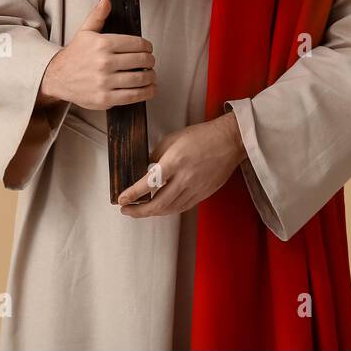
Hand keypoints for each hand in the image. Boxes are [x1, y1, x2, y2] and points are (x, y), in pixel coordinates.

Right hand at [38, 0, 155, 110]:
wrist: (58, 78)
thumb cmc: (74, 55)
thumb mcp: (84, 32)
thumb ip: (98, 15)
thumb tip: (106, 0)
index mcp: (103, 44)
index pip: (137, 44)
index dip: (147, 47)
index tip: (148, 49)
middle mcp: (105, 63)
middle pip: (141, 61)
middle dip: (150, 61)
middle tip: (150, 62)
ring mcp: (105, 82)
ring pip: (140, 78)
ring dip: (151, 76)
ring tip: (150, 75)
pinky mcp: (105, 98)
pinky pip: (133, 96)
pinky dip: (146, 92)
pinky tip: (149, 88)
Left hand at [117, 111, 246, 217]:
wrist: (229, 141)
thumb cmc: (201, 136)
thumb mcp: (172, 139)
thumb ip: (156, 156)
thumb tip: (145, 170)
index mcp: (175, 162)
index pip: (149, 183)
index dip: (133, 194)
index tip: (121, 199)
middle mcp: (185, 178)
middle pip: (158, 204)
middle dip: (138, 211)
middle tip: (126, 210)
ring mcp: (195, 189)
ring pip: (169, 209)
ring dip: (151, 213)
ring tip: (139, 211)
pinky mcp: (203, 194)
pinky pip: (181, 207)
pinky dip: (167, 210)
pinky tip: (159, 209)